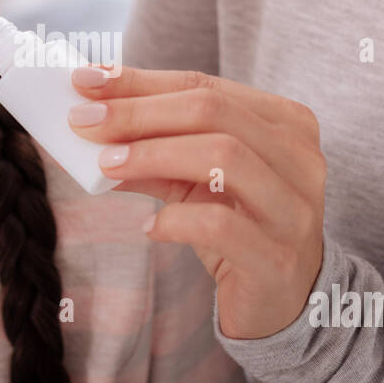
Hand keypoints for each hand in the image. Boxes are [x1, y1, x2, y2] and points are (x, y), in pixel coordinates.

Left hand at [68, 65, 326, 340]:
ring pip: (224, 157)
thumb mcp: (196, 179)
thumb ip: (153, 147)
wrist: (283, 301)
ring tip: (106, 165)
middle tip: (83, 123)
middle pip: (213, 111)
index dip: (141, 81)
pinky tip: (147, 226)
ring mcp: (294, 208)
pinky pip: (220, 225)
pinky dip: (175, 219)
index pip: (205, 86)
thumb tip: (89, 121)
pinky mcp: (277, 258)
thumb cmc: (238, 226)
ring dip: (154, 155)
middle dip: (139, 113)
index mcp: (286, 123)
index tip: (85, 81)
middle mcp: (300, 158)